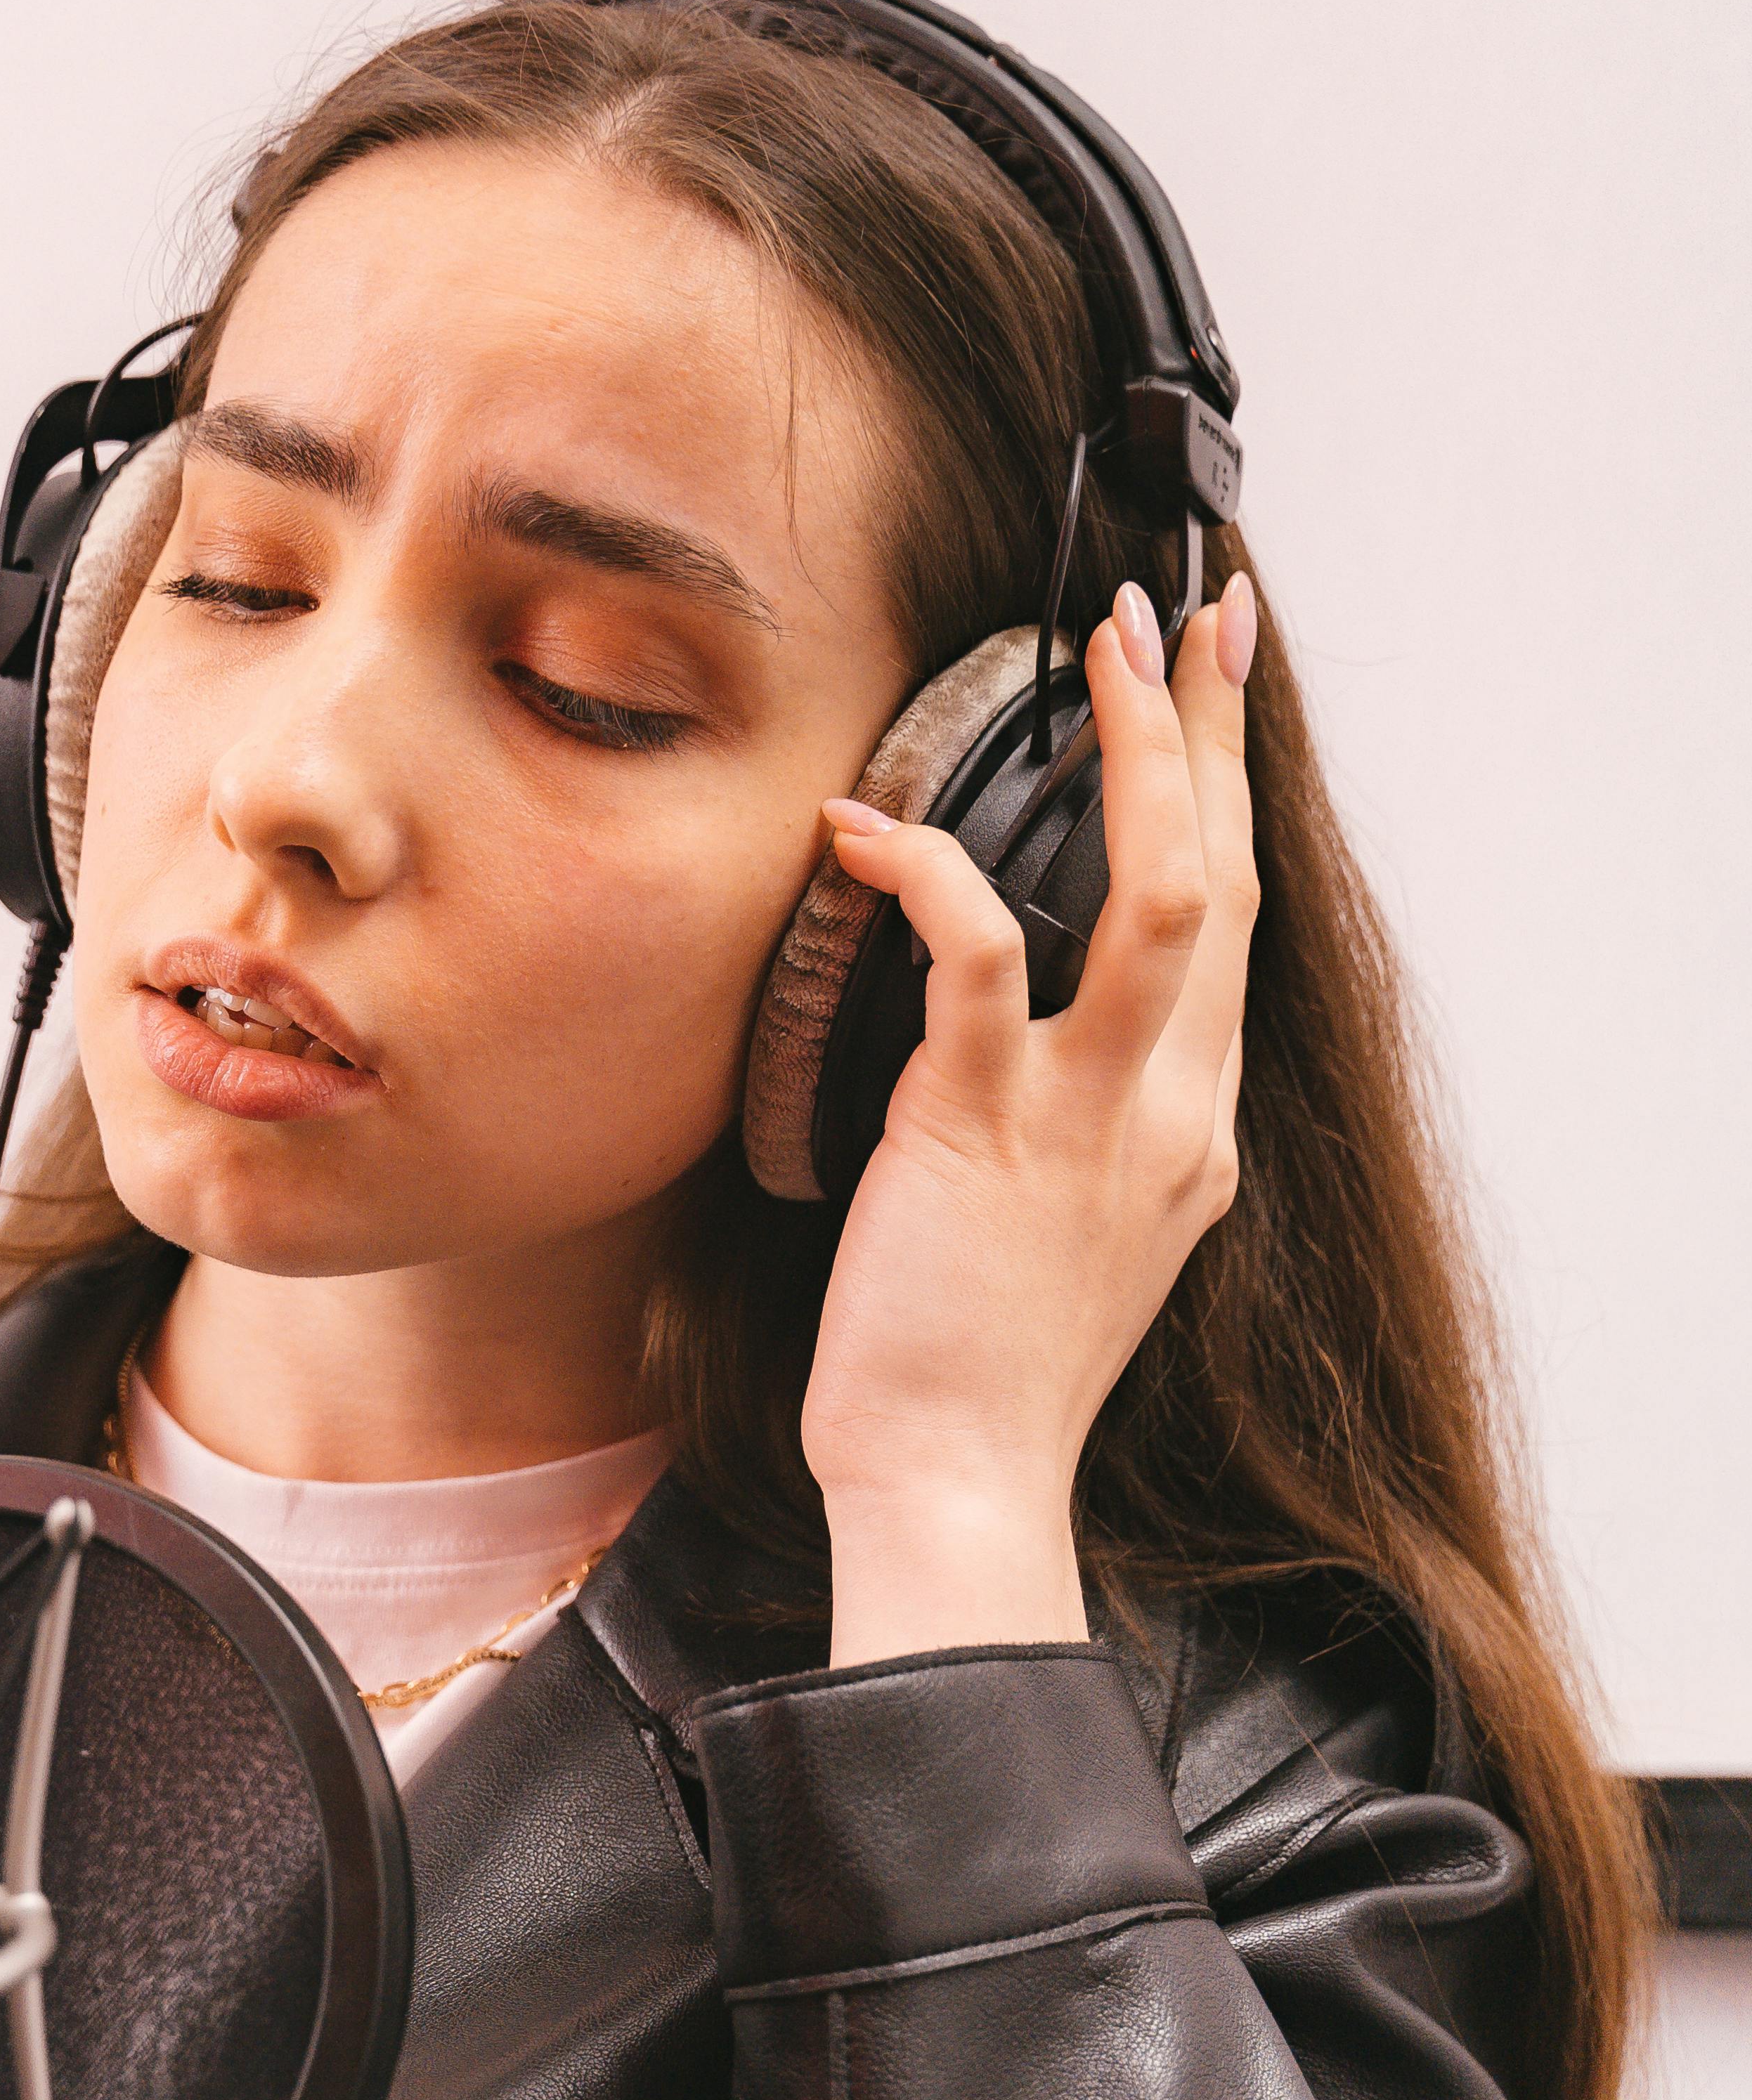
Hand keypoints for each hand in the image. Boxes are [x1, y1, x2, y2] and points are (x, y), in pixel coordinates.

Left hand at [801, 572, 1258, 1668]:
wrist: (957, 1484)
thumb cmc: (984, 1373)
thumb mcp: (1076, 1234)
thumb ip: (1089, 1131)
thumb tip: (1038, 1048)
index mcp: (1192, 1133)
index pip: (1236, 931)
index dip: (1229, 797)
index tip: (1216, 686)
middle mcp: (1171, 1112)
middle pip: (1230, 880)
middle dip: (1212, 732)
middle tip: (1187, 615)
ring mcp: (1091, 1118)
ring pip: (1161, 894)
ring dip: (1137, 758)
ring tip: (1095, 655)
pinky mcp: (984, 1129)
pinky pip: (979, 957)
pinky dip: (923, 872)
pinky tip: (864, 828)